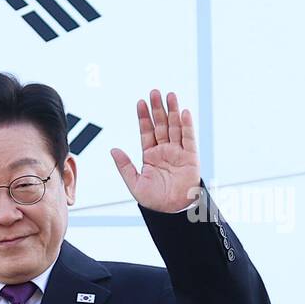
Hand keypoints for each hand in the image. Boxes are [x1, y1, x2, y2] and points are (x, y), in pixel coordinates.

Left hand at [110, 89, 201, 212]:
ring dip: (172, 111)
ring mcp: (178, 152)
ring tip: (169, 95)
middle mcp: (164, 150)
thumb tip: (113, 150)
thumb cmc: (153, 200)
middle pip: (161, 124)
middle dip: (157, 108)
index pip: (146, 131)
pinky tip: (183, 112)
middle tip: (154, 92)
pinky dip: (187, 125)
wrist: (171, 211)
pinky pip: (189, 138)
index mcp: (150, 155)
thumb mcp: (134, 183)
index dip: (143, 117)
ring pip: (175, 127)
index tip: (140, 102)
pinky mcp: (191, 157)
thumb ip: (125, 166)